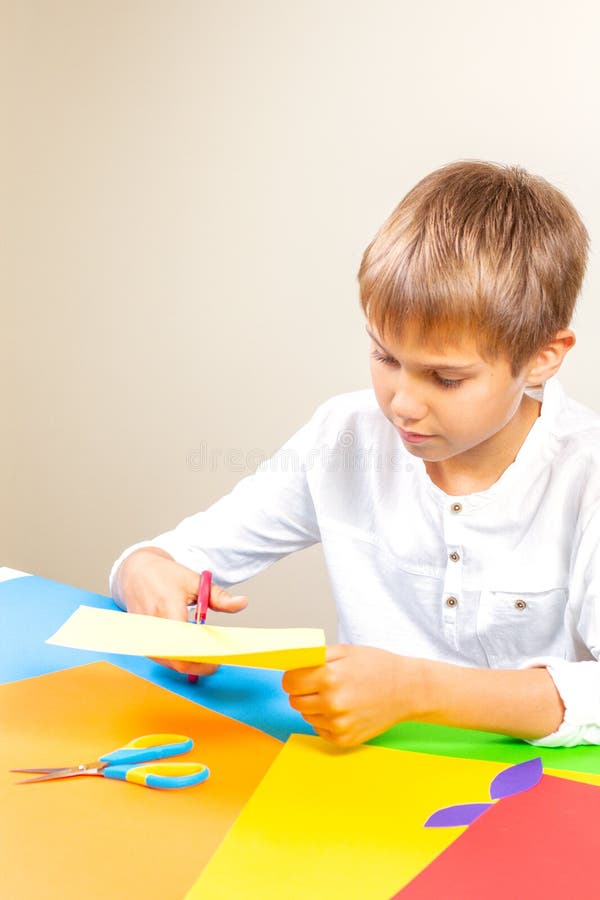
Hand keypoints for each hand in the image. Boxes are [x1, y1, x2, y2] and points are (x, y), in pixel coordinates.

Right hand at [114, 548, 247, 676]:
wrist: (136, 573)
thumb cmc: (166, 576)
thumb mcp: (196, 581)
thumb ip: (219, 596)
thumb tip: (242, 603)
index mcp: (167, 606)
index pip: (184, 642)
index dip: (202, 657)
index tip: (219, 659)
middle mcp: (152, 623)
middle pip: (176, 659)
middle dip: (198, 665)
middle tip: (215, 661)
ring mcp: (143, 634)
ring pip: (169, 662)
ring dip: (188, 663)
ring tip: (205, 654)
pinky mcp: (141, 641)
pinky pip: (162, 658)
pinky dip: (177, 658)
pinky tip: (190, 652)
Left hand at [282, 645, 423, 746]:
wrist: (407, 690)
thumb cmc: (378, 668)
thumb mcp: (345, 651)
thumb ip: (314, 657)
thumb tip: (290, 662)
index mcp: (329, 678)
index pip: (289, 682)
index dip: (294, 676)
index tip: (302, 675)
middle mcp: (332, 704)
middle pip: (294, 701)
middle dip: (303, 691)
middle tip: (321, 684)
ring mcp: (338, 725)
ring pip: (306, 716)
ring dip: (315, 706)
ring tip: (338, 695)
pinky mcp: (344, 740)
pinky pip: (320, 730)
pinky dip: (326, 720)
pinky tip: (344, 709)